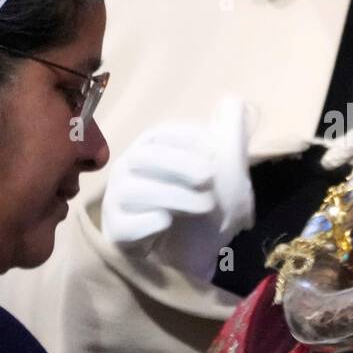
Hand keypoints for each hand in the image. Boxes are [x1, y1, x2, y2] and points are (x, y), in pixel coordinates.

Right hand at [101, 95, 254, 279]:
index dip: (186, 138)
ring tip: (206, 205)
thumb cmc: (198, 201)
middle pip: (143, 157)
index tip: (214, 149)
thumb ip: (230, 134)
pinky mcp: (117, 231)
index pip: (160, 134)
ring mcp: (119, 201)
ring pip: (133, 190)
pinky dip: (147, 223)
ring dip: (173, 194)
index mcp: (150, 150)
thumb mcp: (221, 169)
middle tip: (211, 175)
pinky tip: (168, 223)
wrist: (185, 251)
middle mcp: (129, 170)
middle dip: (178, 163)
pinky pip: (125, 225)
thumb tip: (235, 101)